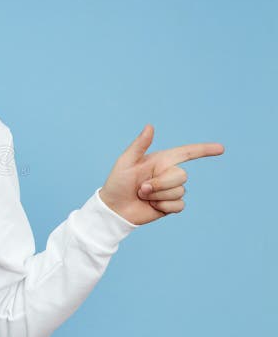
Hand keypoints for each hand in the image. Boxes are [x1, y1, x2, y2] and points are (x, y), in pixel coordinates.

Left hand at [98, 124, 223, 225]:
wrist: (114, 209)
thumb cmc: (116, 183)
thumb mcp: (125, 162)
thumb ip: (139, 145)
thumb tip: (150, 126)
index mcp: (160, 160)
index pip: (187, 153)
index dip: (204, 150)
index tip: (221, 149)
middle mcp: (168, 174)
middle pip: (182, 176)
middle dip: (161, 183)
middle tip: (141, 188)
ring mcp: (170, 190)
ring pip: (180, 191)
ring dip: (158, 196)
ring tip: (142, 196)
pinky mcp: (170, 205)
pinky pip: (179, 205)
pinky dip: (163, 206)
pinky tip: (152, 206)